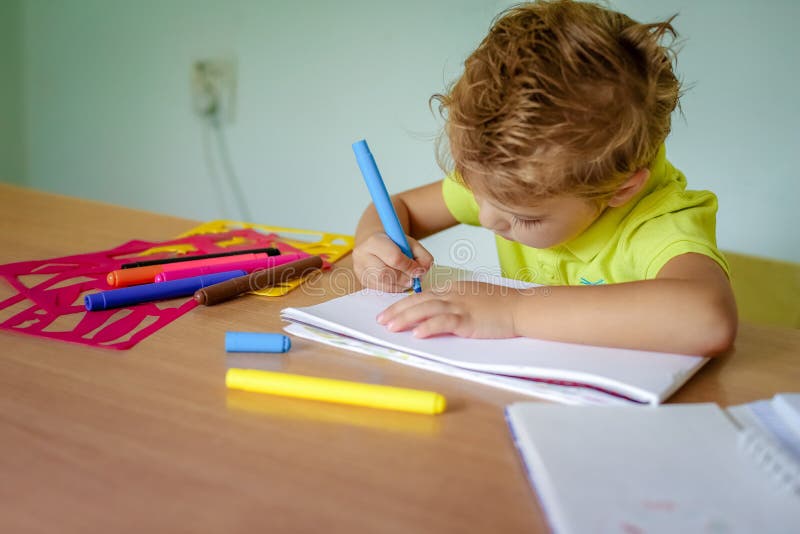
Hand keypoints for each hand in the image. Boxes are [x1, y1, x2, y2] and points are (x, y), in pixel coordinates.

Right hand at [353, 232, 433, 291]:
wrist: (376, 244)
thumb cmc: (394, 243)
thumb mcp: (410, 243)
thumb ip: (422, 255)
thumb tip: (423, 271)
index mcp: (374, 241)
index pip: (394, 258)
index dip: (409, 266)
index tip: (419, 269)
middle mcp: (362, 256)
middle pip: (385, 274)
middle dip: (404, 278)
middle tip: (414, 278)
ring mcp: (360, 270)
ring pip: (383, 284)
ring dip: (400, 285)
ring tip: (408, 279)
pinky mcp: (363, 281)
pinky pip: (381, 290)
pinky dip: (394, 288)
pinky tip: (399, 282)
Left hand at [376, 281, 519, 337]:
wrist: (521, 307)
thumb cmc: (500, 306)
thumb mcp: (473, 298)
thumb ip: (455, 302)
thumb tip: (438, 313)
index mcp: (453, 289)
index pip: (422, 296)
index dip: (403, 304)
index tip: (389, 312)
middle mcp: (453, 295)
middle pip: (418, 301)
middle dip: (397, 311)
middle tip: (381, 321)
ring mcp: (460, 306)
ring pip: (426, 310)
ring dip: (406, 319)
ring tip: (391, 327)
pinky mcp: (469, 320)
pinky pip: (445, 322)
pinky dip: (429, 327)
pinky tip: (417, 334)